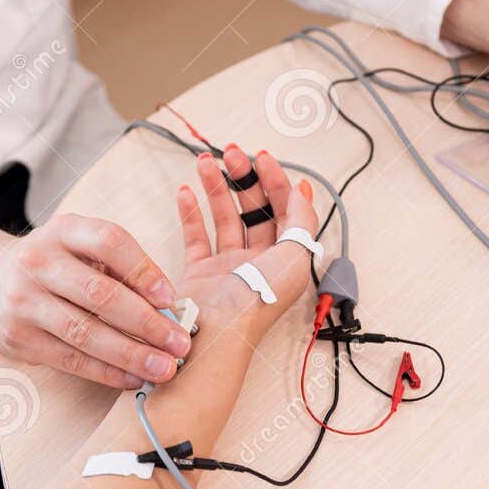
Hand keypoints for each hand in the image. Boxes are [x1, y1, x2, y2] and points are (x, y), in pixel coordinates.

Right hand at [0, 215, 192, 388]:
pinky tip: (134, 378)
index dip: (144, 270)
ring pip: (85, 333)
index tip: (171, 298)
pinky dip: (106, 372)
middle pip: (100, 294)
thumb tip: (168, 304)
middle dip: (146, 322)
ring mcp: (24, 302)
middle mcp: (38, 262)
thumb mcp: (76, 246)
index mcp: (62, 231)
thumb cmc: (51, 264)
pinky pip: (70, 359)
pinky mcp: (19, 338)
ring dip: (131, 354)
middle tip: (179, 342)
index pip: (109, 242)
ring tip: (164, 368)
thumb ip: (116, 266)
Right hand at [175, 146, 316, 333]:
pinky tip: (185, 191)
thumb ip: (301, 219)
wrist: (216, 334)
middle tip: (232, 154)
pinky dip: (189, 212)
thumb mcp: (295, 255)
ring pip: (224, 218)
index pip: (284, 210)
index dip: (276, 181)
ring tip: (204, 162)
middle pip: (254, 209)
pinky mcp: (199, 272)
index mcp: (285, 258)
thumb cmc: (256, 301)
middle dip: (245, 178)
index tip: (261, 158)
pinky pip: (195, 236)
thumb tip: (303, 191)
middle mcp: (258, 261)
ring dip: (216, 187)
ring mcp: (227, 266)